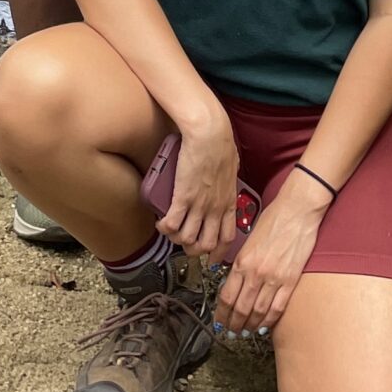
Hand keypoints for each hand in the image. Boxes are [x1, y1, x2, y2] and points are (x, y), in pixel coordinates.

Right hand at [156, 121, 238, 259]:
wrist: (209, 134)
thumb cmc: (220, 144)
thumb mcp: (231, 168)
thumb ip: (226, 180)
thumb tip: (223, 179)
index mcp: (229, 202)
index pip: (227, 238)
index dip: (217, 252)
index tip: (210, 258)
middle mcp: (215, 208)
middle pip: (206, 245)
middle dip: (194, 250)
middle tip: (184, 244)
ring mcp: (199, 205)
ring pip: (188, 239)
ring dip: (176, 239)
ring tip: (170, 231)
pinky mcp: (183, 197)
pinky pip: (172, 224)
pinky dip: (164, 228)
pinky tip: (160, 224)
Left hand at [215, 178, 326, 333]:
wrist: (297, 211)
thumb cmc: (274, 219)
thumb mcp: (249, 240)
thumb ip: (242, 262)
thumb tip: (236, 280)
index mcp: (242, 261)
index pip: (227, 296)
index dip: (221, 314)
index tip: (220, 321)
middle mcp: (256, 273)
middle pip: (240, 308)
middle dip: (234, 324)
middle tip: (231, 331)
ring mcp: (274, 279)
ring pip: (257, 312)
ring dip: (250, 326)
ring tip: (246, 332)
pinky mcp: (290, 281)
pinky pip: (277, 308)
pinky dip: (269, 321)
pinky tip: (264, 326)